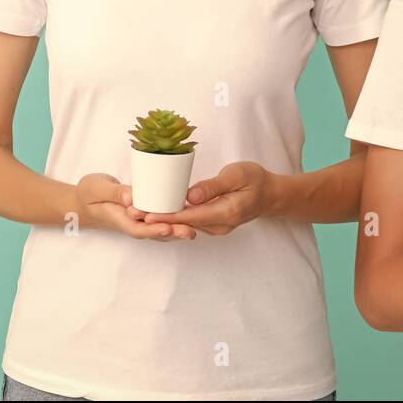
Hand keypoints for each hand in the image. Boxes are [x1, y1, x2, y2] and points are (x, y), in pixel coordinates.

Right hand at [75, 173, 194, 240]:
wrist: (84, 199)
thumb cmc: (89, 193)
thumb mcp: (98, 188)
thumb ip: (115, 193)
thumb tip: (131, 199)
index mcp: (119, 218)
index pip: (138, 229)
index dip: (154, 230)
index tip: (167, 228)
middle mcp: (131, 222)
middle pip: (153, 232)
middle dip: (172, 233)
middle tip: (190, 231)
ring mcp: (138, 220)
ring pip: (159, 228)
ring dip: (176, 229)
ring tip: (194, 228)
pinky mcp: (143, 214)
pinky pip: (159, 220)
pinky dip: (173, 221)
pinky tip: (189, 218)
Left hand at [129, 160, 271, 235]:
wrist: (270, 194)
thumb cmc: (255, 180)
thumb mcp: (237, 174)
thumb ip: (213, 186)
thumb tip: (191, 196)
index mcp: (226, 212)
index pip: (191, 217)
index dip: (167, 216)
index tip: (146, 215)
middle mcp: (219, 225)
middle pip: (183, 224)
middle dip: (157, 220)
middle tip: (133, 213)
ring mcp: (216, 227)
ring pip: (184, 225)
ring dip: (162, 219)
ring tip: (138, 212)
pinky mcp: (212, 224)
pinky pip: (189, 222)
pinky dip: (173, 217)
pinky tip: (156, 211)